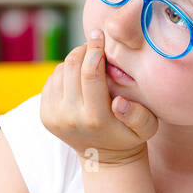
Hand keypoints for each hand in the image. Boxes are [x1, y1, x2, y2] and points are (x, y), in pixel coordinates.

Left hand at [40, 32, 158, 167]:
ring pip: (60, 71)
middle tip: (95, 45)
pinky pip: (52, 80)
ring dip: (74, 61)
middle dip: (83, 50)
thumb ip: (138, 115)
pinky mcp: (45, 115)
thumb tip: (118, 102)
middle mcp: (69, 118)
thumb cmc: (129, 137)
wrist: (102, 158)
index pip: (90, 73)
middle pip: (71, 67)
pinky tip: (78, 78)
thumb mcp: (147, 128)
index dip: (94, 49)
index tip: (99, 34)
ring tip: (89, 62)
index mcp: (95, 118)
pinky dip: (64, 73)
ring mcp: (54, 117)